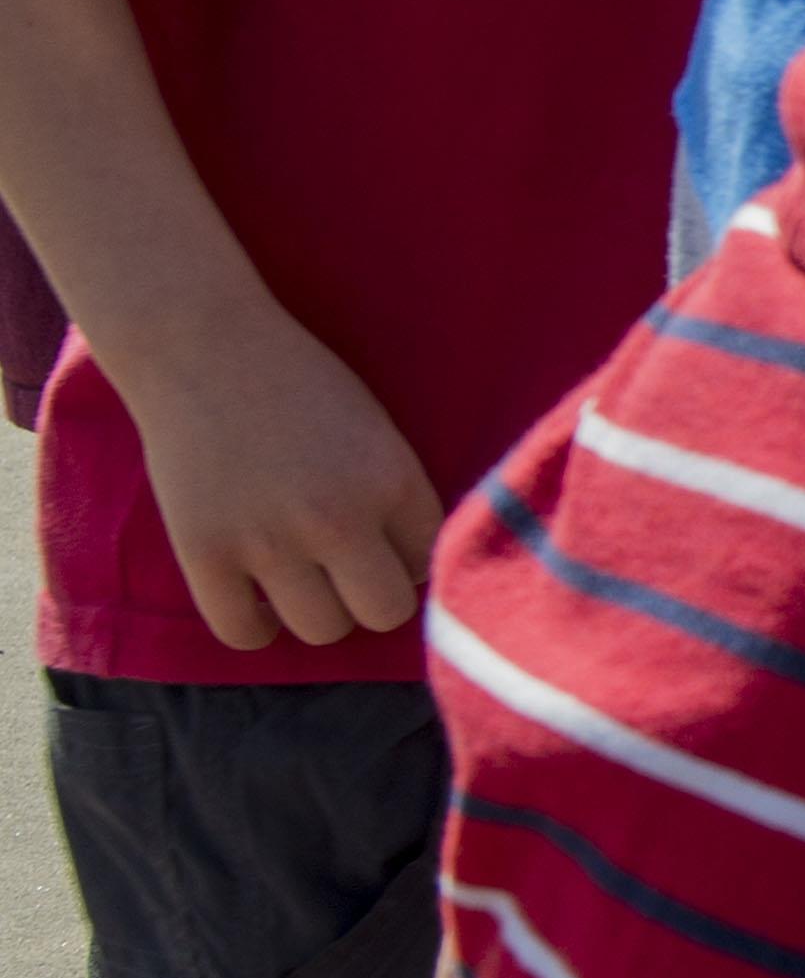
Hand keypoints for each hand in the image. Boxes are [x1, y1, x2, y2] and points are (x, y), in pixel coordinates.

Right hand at [128, 307, 442, 652]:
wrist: (201, 345)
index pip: (429, 563)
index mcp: (391, 479)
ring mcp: (267, 539)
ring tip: (304, 585)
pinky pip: (243, 633)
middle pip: (385, 612)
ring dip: (318, 614)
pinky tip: (258, 601)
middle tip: (349, 576)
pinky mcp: (204, 552)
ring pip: (323, 630)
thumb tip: (417, 580)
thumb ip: (395, 496)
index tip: (383, 544)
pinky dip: (255, 626)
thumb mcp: (374, 429)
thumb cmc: (297, 383)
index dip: (408, 558)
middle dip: (373, 598)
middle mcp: (337, 517)